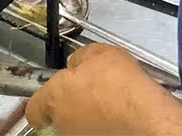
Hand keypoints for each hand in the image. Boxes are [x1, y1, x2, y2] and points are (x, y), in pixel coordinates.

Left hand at [25, 44, 174, 134]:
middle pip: (58, 117)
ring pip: (77, 127)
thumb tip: (76, 62)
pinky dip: (103, 128)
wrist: (147, 117)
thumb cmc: (122, 86)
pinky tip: (118, 120)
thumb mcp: (100, 53)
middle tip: (89, 98)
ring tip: (109, 108)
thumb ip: (80, 57)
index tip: (49, 101)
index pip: (34, 108)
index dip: (42, 104)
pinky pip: (96, 132)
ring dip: (87, 119)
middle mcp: (63, 122)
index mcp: (55, 96)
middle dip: (69, 107)